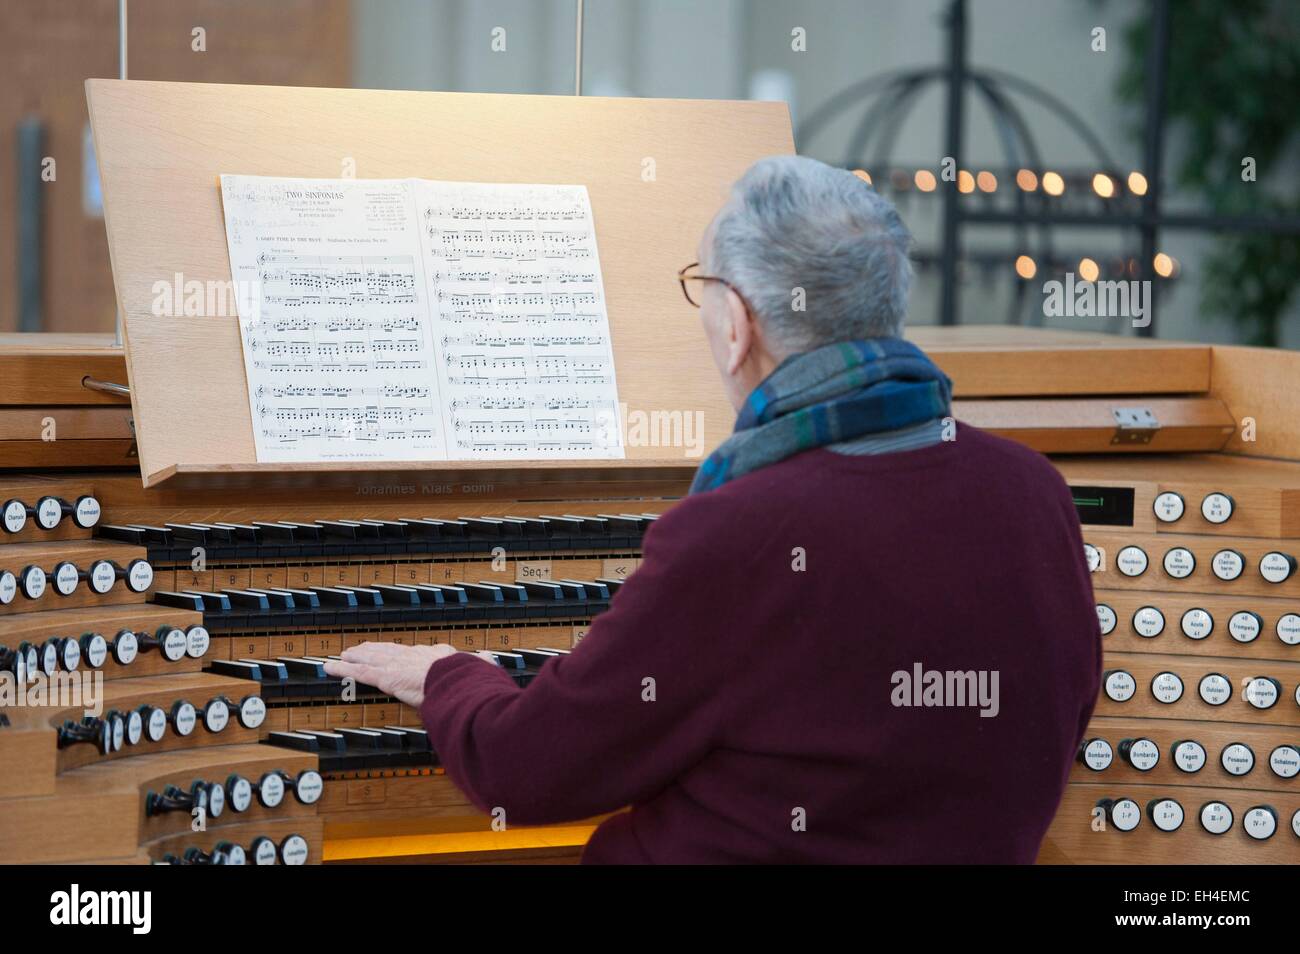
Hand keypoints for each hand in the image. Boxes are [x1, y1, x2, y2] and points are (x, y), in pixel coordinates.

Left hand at [323, 642, 492, 707]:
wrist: (459, 681)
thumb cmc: (469, 679)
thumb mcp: (478, 669)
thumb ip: (480, 663)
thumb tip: (489, 657)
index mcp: (436, 656)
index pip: (416, 653)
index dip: (405, 653)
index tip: (400, 652)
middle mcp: (414, 656)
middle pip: (389, 651)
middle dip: (374, 650)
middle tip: (361, 649)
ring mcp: (398, 666)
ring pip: (371, 659)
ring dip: (355, 657)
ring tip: (343, 656)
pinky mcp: (386, 677)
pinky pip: (359, 673)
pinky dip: (343, 670)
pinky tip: (330, 668)